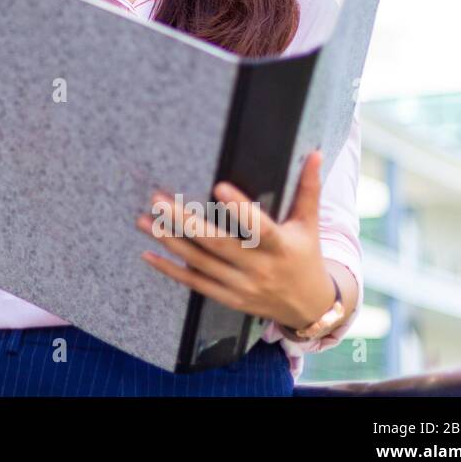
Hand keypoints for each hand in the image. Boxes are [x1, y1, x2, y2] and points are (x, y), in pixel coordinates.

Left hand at [135, 150, 337, 329]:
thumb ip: (308, 189)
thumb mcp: (310, 224)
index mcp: (281, 246)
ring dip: (169, 242)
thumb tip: (315, 154)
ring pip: (200, 263)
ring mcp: (242, 286)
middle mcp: (259, 268)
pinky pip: (195, 283)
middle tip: (158, 201)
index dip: (240, 209)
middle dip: (184, 222)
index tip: (218, 185)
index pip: (260, 228)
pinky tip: (148, 254)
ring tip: (145, 220)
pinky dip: (170, 270)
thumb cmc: (306, 256)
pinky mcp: (228, 298)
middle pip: (217, 244)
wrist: (309, 308)